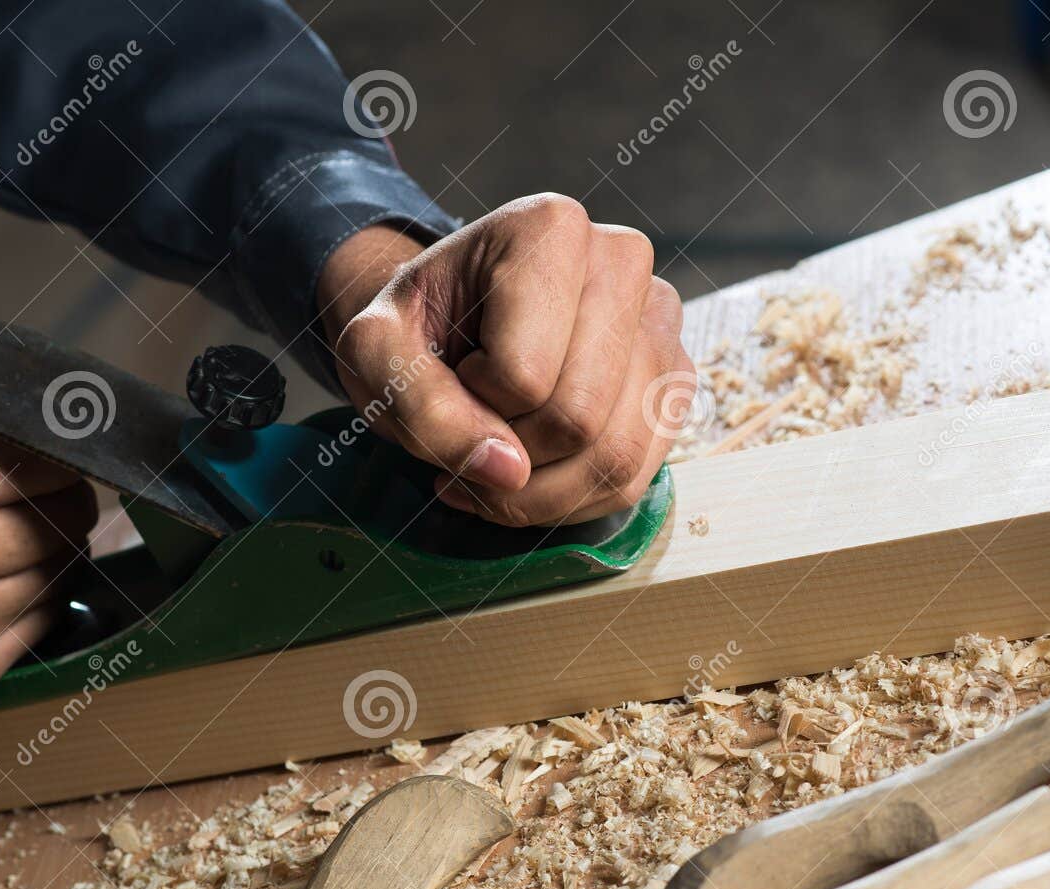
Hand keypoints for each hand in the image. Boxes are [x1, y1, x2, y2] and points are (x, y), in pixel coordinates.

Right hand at [0, 383, 96, 702]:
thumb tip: (58, 393)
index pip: (46, 461)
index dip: (55, 458)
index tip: (44, 461)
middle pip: (68, 518)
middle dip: (61, 505)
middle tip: (28, 503)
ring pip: (65, 570)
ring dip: (50, 553)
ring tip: (2, 543)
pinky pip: (48, 619)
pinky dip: (38, 599)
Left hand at [318, 194, 695, 525]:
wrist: (446, 326)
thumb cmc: (415, 331)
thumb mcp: (375, 357)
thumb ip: (422, 408)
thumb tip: (509, 474)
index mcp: (549, 229)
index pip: (525, 376)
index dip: (473, 403)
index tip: (456, 372)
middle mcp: (623, 261)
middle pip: (579, 421)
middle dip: (511, 455)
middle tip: (474, 426)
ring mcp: (660, 322)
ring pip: (616, 458)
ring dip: (540, 490)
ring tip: (498, 460)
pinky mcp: (674, 377)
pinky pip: (636, 476)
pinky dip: (573, 498)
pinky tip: (533, 473)